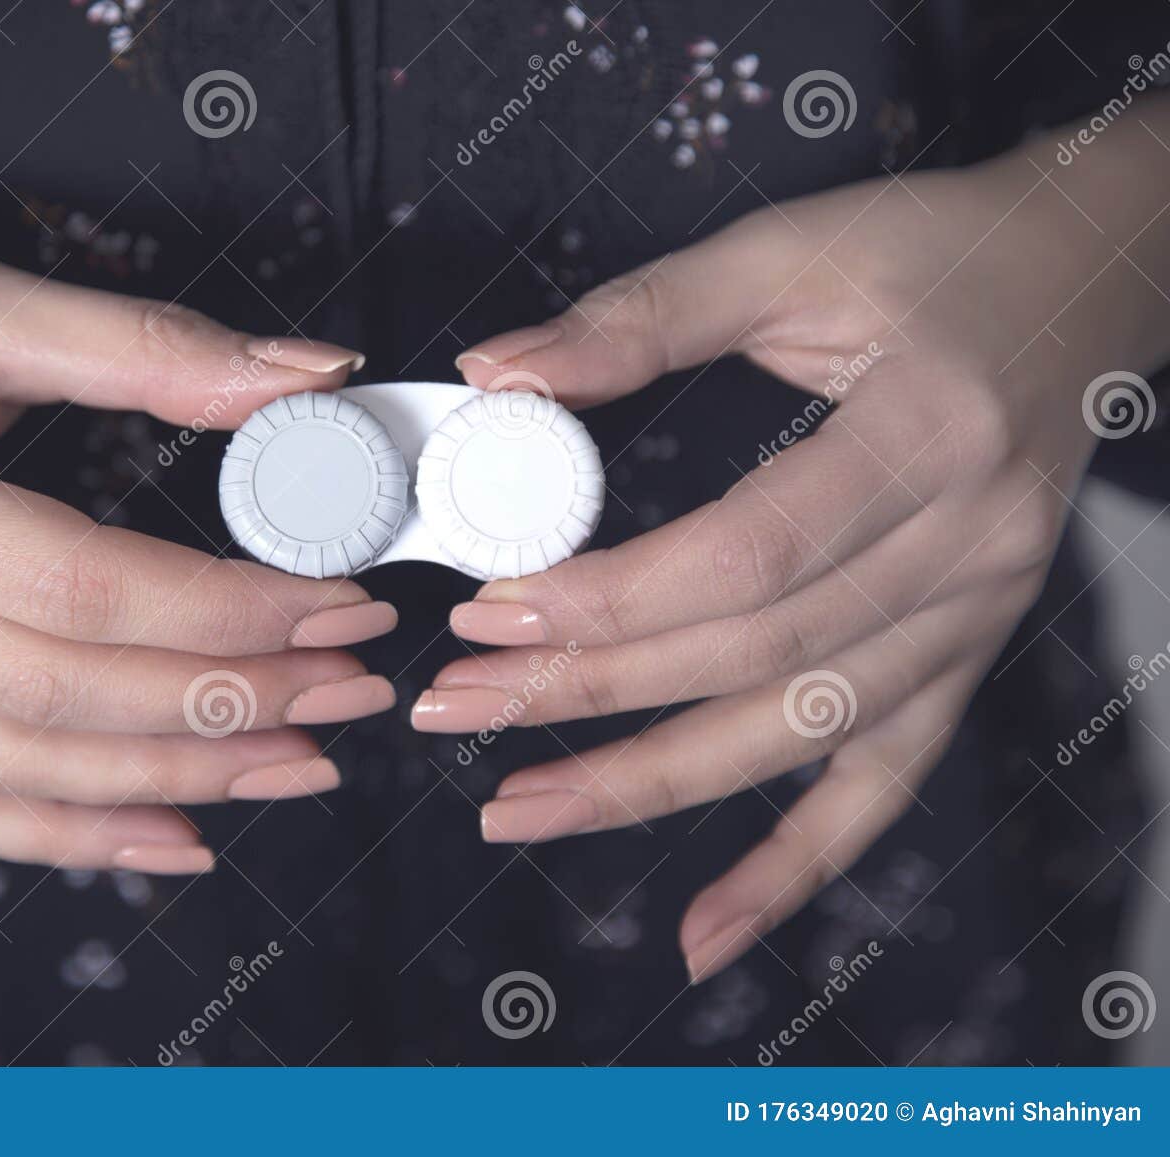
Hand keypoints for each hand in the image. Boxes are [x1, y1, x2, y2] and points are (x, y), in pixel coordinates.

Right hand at [0, 140, 396, 872]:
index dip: (226, 611)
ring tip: (298, 765)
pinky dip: (63, 833)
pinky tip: (173, 834)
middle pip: (60, 698)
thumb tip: (312, 378)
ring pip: (12, 770)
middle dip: (230, 706)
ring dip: (171, 781)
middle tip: (352, 692)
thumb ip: (150, 348)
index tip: (340, 606)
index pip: (79, 589)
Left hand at [416, 125, 1169, 978]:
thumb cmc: (932, 256)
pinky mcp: (960, 658)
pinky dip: (792, 868)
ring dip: (650, 787)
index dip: (614, 597)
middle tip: (456, 707)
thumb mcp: (790, 253)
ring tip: (517, 810)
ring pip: (799, 738)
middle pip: (756, 657)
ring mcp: (973, 619)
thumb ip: (642, 318)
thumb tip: (495, 372)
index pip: (750, 554)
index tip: (489, 610)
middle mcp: (967, 548)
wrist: (1080, 289)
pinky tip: (702, 931)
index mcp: (930, 434)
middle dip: (590, 694)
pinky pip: (881, 789)